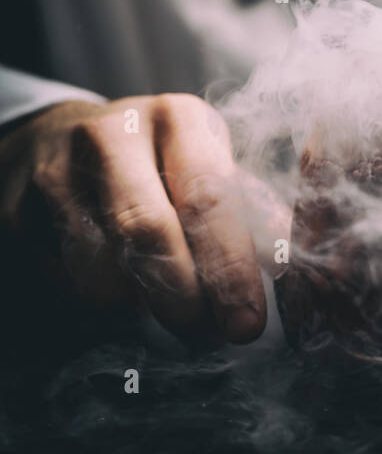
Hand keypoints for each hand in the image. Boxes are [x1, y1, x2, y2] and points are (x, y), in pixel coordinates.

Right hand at [0, 93, 291, 343]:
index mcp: (178, 118)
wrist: (57, 139)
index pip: (208, 197)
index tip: (246, 322)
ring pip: (100, 266)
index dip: (229, 267)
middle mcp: (116, 134)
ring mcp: (59, 168)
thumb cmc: (155, 161)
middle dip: (183, 297)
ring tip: (166, 307)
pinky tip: (117, 287)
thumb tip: (282, 259)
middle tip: (207, 336)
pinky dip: (98, 299)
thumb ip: (246, 207)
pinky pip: (63, 276)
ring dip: (139, 305)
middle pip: (148, 230)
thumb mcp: (206, 165)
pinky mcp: (19, 207)